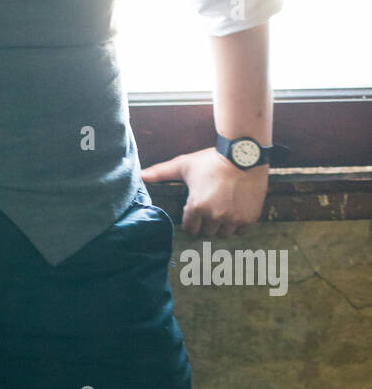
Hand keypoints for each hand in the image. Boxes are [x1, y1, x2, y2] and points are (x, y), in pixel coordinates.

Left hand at [141, 147, 268, 236]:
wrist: (244, 155)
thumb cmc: (211, 160)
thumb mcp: (184, 165)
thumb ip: (160, 173)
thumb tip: (139, 176)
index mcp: (196, 206)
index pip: (190, 229)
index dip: (191, 220)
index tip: (195, 211)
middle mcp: (215, 216)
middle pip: (207, 233)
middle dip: (206, 223)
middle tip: (210, 208)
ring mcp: (234, 218)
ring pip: (224, 233)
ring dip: (222, 225)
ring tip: (222, 208)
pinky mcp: (250, 218)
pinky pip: (241, 231)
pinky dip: (238, 225)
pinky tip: (235, 211)